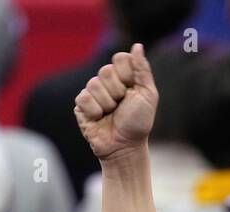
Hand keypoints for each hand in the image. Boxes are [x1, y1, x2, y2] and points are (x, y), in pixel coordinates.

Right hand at [75, 44, 158, 166]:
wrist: (125, 147)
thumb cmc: (138, 123)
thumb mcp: (148, 94)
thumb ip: (142, 69)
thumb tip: (137, 45)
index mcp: (124, 76)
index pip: (120, 59)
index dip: (127, 75)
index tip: (133, 90)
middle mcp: (107, 82)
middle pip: (106, 70)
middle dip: (118, 91)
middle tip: (121, 106)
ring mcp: (93, 93)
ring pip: (94, 84)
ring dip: (107, 103)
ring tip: (111, 114)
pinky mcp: (81, 106)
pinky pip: (84, 98)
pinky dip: (95, 111)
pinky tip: (99, 119)